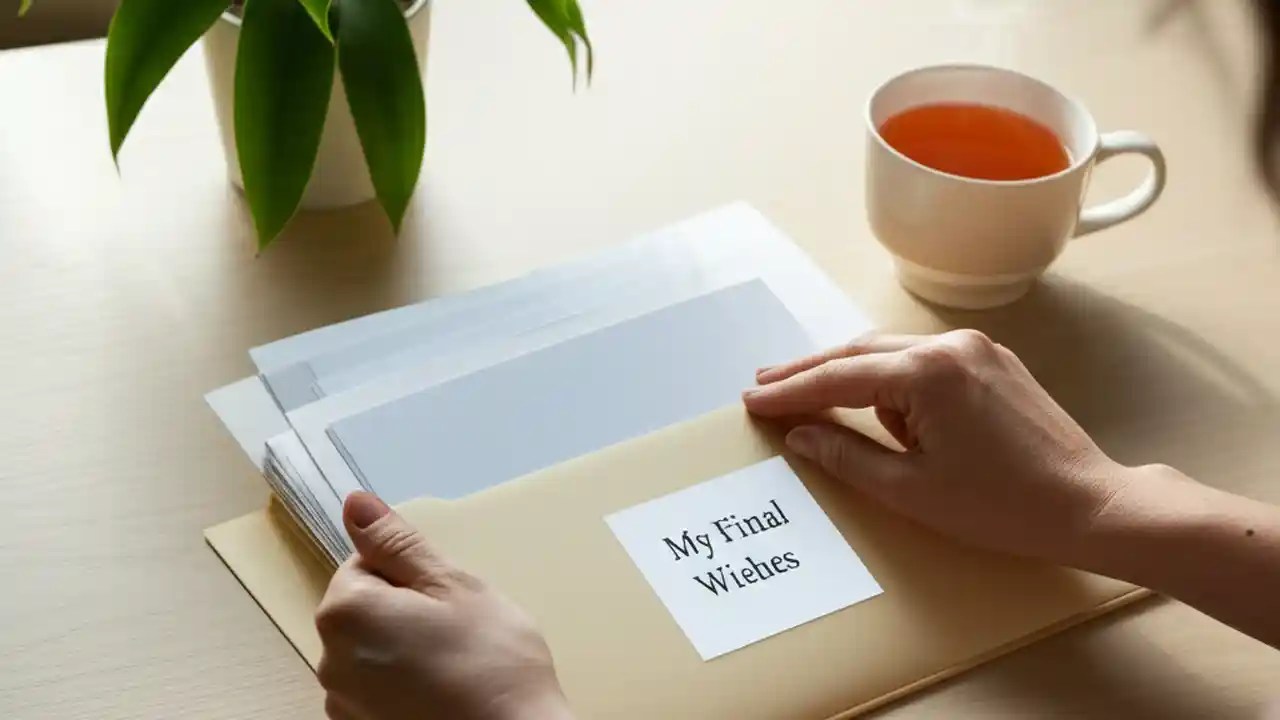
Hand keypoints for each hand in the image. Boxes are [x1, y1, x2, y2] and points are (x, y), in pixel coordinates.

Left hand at [315, 492, 571, 719]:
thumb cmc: (491, 664)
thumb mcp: (453, 585)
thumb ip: (397, 544)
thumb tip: (356, 504)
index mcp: (346, 611)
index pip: (364, 564)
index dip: (411, 574)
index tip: (446, 597)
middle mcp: (330, 660)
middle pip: (364, 609)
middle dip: (406, 611)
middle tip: (457, 628)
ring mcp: (344, 703)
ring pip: (373, 652)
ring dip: (405, 651)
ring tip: (455, 665)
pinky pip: (378, 692)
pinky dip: (405, 689)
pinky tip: (444, 693)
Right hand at [743, 330, 1134, 566]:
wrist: (1090, 505)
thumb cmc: (1002, 506)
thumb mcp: (911, 490)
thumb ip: (847, 456)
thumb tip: (802, 435)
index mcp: (926, 373)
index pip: (838, 378)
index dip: (791, 392)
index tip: (753, 400)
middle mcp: (950, 346)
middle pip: (859, 352)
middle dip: (812, 372)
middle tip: (767, 387)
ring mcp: (976, 349)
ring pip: (892, 354)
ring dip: (855, 378)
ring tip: (821, 408)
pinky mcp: (994, 362)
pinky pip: (925, 362)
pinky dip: (895, 382)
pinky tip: (885, 411)